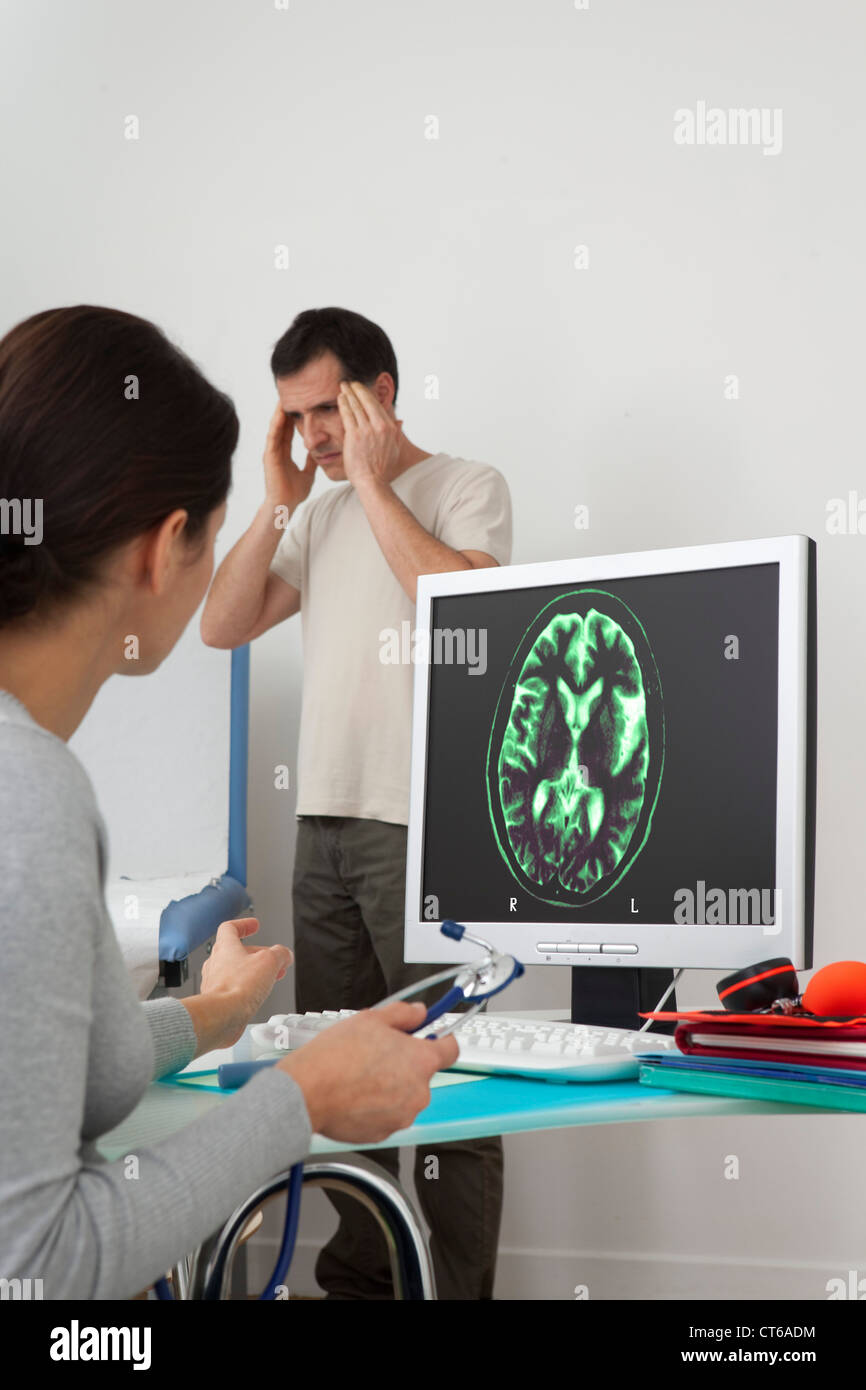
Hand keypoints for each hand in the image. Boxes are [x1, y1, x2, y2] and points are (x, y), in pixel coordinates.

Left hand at [184, 918, 291, 1053]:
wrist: (222, 1016)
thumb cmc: (238, 987)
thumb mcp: (270, 961)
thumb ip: (280, 954)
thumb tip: (285, 955)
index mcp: (225, 947)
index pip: (230, 928)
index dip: (244, 925)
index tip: (253, 925)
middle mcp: (215, 963)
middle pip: (235, 951)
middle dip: (257, 954)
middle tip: (272, 958)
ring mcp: (214, 983)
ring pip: (233, 972)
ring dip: (252, 972)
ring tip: (268, 978)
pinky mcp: (216, 1001)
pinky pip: (231, 990)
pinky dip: (245, 989)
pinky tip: (257, 996)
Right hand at [263, 401, 316, 513]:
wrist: (285, 505)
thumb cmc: (294, 492)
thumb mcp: (308, 472)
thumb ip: (311, 461)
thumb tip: (318, 451)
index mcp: (284, 452)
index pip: (288, 429)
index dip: (293, 416)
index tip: (299, 402)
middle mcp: (276, 449)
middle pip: (281, 424)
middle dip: (285, 409)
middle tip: (290, 392)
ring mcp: (271, 452)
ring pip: (276, 427)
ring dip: (279, 412)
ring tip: (284, 397)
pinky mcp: (269, 456)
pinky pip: (273, 437)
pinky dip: (276, 425)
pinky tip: (280, 414)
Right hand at [277, 1001, 458, 1141]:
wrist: (307, 1093)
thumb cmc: (335, 1057)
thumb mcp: (371, 1019)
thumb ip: (403, 1014)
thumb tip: (419, 1012)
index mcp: (421, 1061)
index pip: (451, 1049)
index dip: (441, 1040)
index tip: (432, 1037)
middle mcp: (418, 1092)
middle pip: (422, 1073)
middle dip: (405, 1064)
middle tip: (378, 1054)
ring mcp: (402, 1116)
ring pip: (404, 1095)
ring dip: (390, 1086)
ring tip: (360, 1075)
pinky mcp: (384, 1133)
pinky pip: (387, 1115)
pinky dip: (376, 1106)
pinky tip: (355, 1094)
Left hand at [336, 381, 402, 487]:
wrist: (372, 481)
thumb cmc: (382, 469)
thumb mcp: (394, 448)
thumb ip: (396, 433)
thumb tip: (400, 422)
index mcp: (390, 428)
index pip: (377, 406)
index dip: (368, 395)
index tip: (361, 390)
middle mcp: (379, 426)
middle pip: (367, 402)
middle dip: (357, 389)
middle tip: (349, 383)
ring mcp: (366, 430)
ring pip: (356, 406)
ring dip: (349, 394)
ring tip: (343, 386)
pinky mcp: (354, 435)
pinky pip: (348, 414)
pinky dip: (344, 404)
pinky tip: (340, 397)